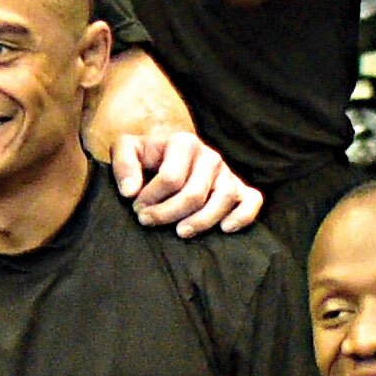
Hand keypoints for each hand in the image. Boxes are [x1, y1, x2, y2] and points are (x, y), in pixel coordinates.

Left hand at [108, 128, 262, 237]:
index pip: (171, 178)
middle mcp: (210, 156)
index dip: (150, 198)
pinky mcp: (239, 188)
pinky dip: (243, 216)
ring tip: (180, 232)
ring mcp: (226, 173)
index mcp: (184, 143)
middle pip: (195, 193)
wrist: (167, 153)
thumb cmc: (146, 156)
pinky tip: (225, 229)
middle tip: (148, 221)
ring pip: (223, 198)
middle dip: (168, 213)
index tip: (136, 208)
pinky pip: (252, 201)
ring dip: (202, 221)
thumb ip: (124, 165)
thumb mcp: (126, 149)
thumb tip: (130, 192)